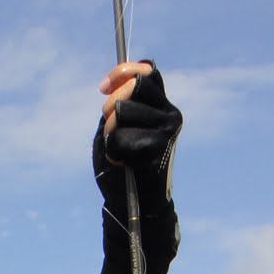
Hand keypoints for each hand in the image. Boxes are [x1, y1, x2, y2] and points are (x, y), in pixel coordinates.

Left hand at [93, 61, 181, 213]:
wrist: (134, 203)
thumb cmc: (124, 164)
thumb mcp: (119, 126)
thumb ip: (120, 104)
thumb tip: (116, 85)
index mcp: (161, 105)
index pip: (147, 71)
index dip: (123, 72)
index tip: (104, 88)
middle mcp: (170, 113)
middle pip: (135, 84)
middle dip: (112, 103)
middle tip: (108, 124)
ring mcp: (168, 130)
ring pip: (123, 110)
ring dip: (110, 130)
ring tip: (116, 149)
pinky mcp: (160, 147)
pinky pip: (120, 137)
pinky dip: (112, 151)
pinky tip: (122, 162)